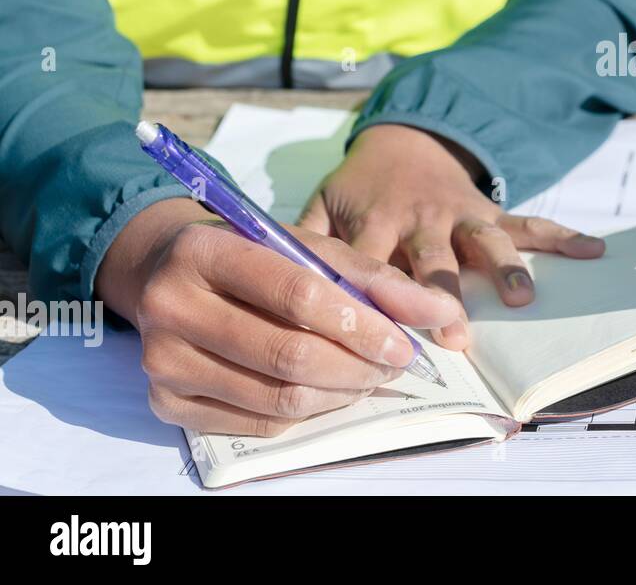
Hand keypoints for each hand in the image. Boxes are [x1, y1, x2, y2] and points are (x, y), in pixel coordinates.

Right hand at [97, 198, 457, 435]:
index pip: (297, 295)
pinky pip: (257, 423)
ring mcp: (163, 362)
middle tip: (393, 364)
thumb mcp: (304, 245)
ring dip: (340, 393)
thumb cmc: (249, 254)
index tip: (404, 343)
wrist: (165, 273)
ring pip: (278, 398)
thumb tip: (439, 312)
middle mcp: (171, 307)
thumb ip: (371, 275)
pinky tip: (328, 390)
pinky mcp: (165, 403)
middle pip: (289, 355)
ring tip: (367, 375)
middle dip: (358, 366)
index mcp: (204, 251)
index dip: (360, 325)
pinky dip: (306, 412)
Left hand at [299, 123, 603, 349]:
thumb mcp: (324, 202)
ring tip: (525, 298)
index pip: (369, 261)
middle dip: (443, 295)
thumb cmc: (359, 186)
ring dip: (504, 269)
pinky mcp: (489, 210)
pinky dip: (561, 237)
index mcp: (373, 218)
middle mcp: (419, 217)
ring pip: (484, 242)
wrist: (406, 137)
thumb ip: (304, 239)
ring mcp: (459, 213)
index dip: (372, 295)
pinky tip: (593, 249)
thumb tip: (277, 279)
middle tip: (456, 333)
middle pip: (432, 259)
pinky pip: (528, 224)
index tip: (379, 332)